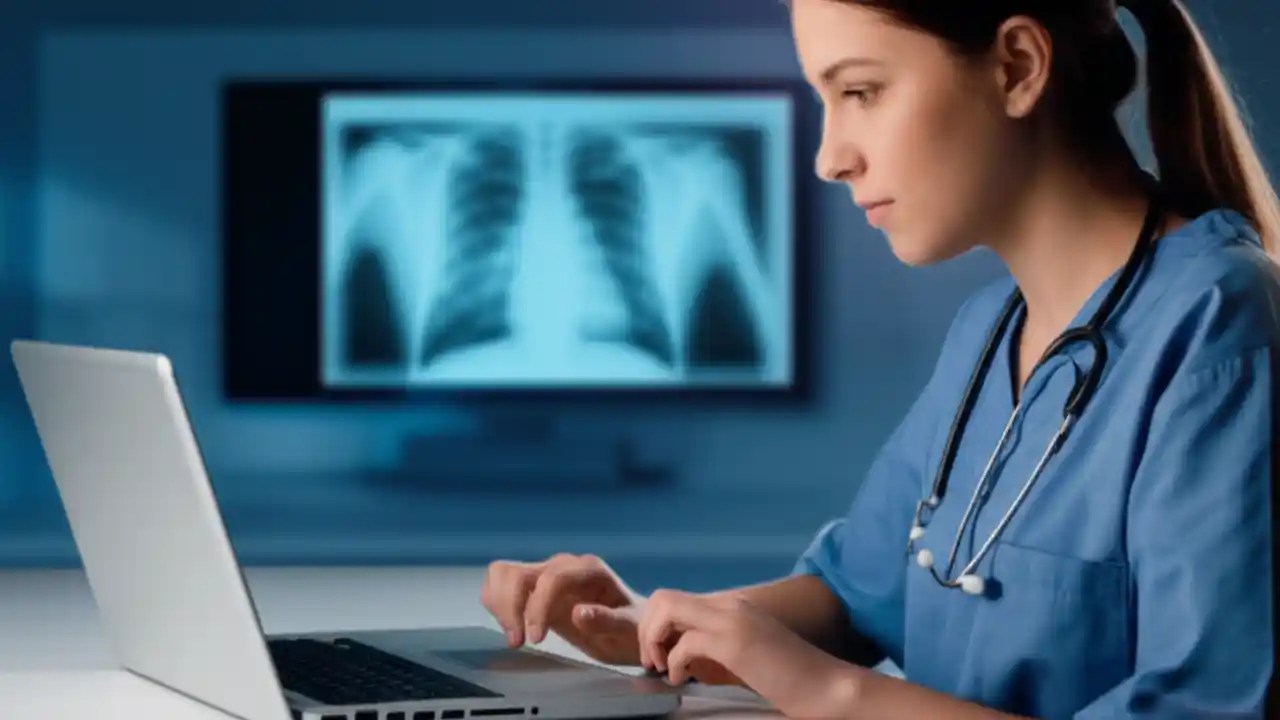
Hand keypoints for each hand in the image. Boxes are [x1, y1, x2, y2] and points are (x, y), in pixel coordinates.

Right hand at [480, 553, 643, 665]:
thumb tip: (578, 613)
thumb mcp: (627, 630)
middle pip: (518, 572)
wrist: (630, 628)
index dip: (538, 607)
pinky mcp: (533, 588)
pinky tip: (513, 628)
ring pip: (503, 573)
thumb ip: (606, 620)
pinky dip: (498, 605)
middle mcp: (564, 566)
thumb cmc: (631, 630)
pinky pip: (502, 584)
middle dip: (511, 607)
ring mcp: (546, 574)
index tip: (536, 640)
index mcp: (589, 571)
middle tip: (518, 642)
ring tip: (514, 637)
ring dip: (500, 605)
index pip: (552, 578)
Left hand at [638, 589, 857, 716]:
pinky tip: (684, 679)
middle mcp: (729, 606)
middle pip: (663, 598)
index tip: (658, 654)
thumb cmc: (788, 676)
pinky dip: (675, 663)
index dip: (656, 626)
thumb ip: (716, 644)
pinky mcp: (736, 644)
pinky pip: (686, 644)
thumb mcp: (746, 652)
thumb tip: (681, 651)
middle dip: (647, 630)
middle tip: (653, 660)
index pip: (675, 599)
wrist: (826, 685)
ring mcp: (732, 621)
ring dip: (655, 641)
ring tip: (664, 668)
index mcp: (732, 606)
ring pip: (667, 609)